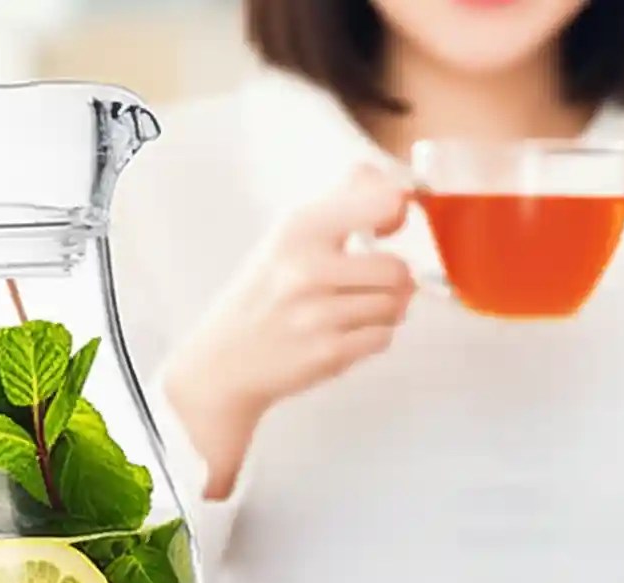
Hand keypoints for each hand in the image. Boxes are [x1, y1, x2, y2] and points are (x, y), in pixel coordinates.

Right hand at [162, 165, 414, 498]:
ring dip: (386, 310)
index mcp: (300, 227)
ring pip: (396, 305)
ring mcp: (317, 314)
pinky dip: (373, 337)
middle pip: (398, 269)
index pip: (384, 201)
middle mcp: (307, 268)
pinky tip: (345, 333)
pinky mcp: (327, 353)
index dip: (396, 214)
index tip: (385, 228)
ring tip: (355, 310)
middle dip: (394, 280)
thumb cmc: (266, 290)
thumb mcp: (290, 234)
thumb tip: (393, 183)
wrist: (224, 358)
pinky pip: (384, 338)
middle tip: (370, 284)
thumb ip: (343, 201)